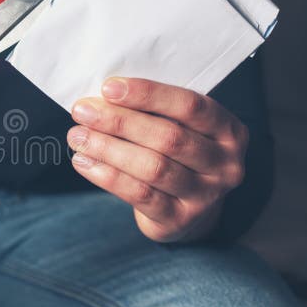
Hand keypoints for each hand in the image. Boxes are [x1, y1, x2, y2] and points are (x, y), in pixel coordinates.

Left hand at [67, 77, 247, 241]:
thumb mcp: (179, 128)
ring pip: (152, 167)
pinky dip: (107, 176)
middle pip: (168, 137)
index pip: (190, 106)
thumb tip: (101, 96)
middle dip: (119, 121)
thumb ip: (154, 112)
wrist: (188, 209)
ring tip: (77, 136)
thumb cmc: (176, 155)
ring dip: (108, 149)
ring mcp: (206, 196)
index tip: (108, 87)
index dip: (148, 95)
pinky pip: (140, 194)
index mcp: (229, 130)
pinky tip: (84, 162)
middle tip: (82, 111)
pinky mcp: (179, 219)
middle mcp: (225, 164)